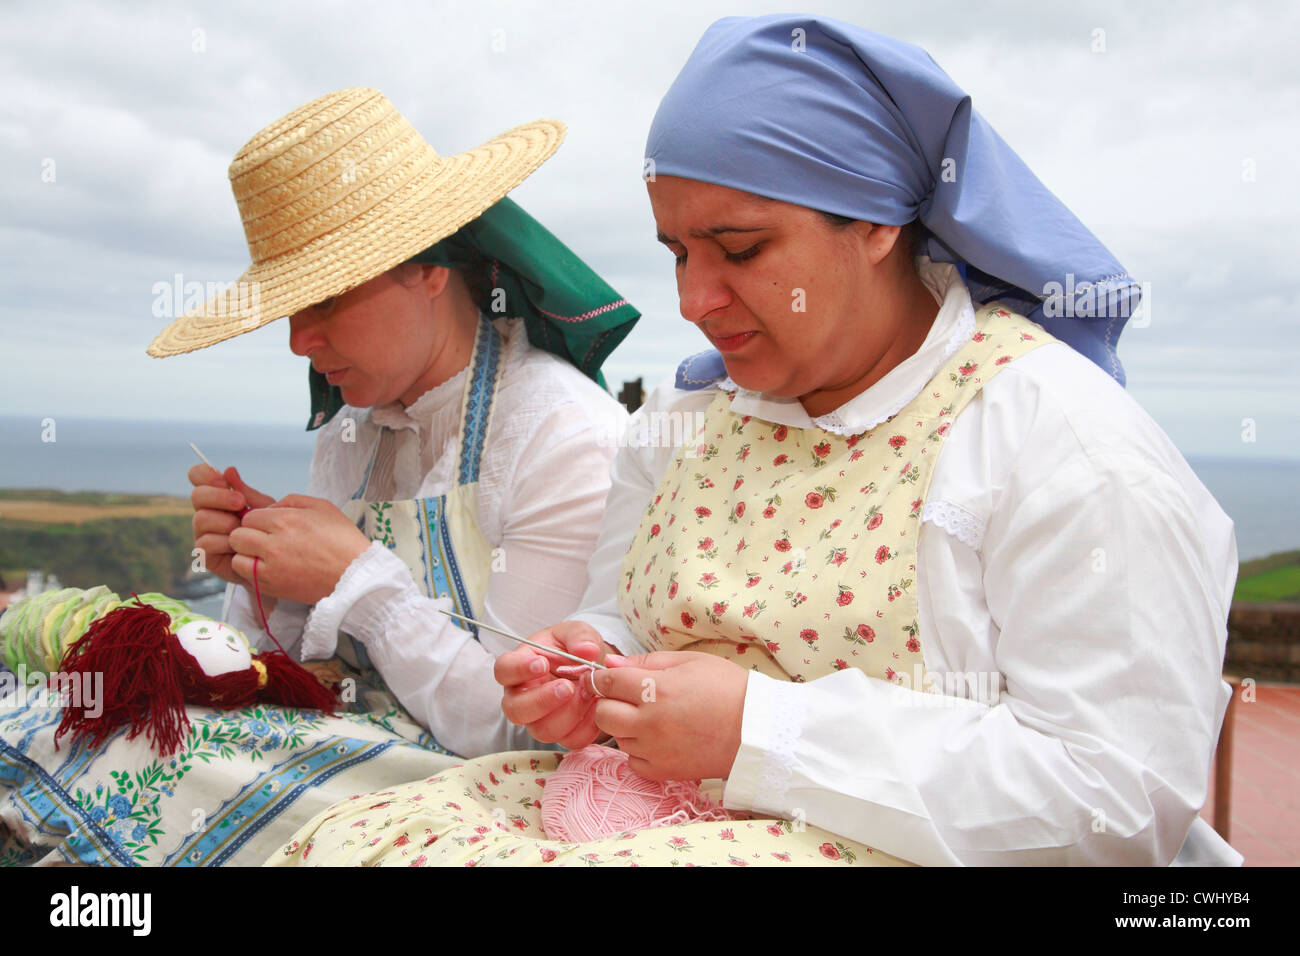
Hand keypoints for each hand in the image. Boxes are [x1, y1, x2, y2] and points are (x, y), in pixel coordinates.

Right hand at [189, 464, 275, 586]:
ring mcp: (203, 533)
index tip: (223, 481)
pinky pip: (207, 542)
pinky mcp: (204, 555)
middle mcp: (206, 513)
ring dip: (226, 521)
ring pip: (201, 519)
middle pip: (197, 495)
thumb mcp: (262, 509)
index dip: (204, 474)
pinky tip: (239, 545)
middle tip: (240, 502)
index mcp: (217, 497)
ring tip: (243, 527)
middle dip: (219, 496)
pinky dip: (225, 542)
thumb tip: (229, 470)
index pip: (198, 476)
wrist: (275, 561)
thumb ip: (246, 492)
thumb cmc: (268, 531)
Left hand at [228, 494, 370, 605]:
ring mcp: (271, 567)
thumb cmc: (342, 540)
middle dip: (247, 536)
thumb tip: (270, 507)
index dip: (258, 520)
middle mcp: (274, 543)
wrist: (355, 575)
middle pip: (237, 536)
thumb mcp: (322, 507)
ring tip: (263, 557)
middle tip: (262, 541)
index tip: (269, 527)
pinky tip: (268, 569)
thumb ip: (291, 501)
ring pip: (237, 558)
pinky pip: (246, 577)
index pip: (249, 516)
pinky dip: (252, 572)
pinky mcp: (273, 587)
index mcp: (286, 520)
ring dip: (246, 556)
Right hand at [495, 621, 611, 749]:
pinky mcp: (562, 734)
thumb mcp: (577, 633)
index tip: (542, 664)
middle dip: (542, 701)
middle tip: (568, 687)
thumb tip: (586, 651)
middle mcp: (522, 697)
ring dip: (568, 714)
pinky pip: (569, 740)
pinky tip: (597, 707)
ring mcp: (539, 719)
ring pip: (541, 730)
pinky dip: (587, 726)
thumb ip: (580, 636)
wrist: (594, 668)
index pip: (504, 670)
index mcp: (520, 667)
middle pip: (515, 710)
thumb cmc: (574, 648)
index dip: (518, 670)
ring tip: (588, 694)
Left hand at [592, 651, 747, 780]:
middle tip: (628, 698)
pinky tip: (658, 739)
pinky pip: (632, 761)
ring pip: (617, 737)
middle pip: (603, 713)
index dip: (602, 677)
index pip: (607, 682)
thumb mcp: (690, 661)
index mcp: (656, 689)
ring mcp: (655, 750)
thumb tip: (610, 665)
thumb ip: (647, 661)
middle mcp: (650, 722)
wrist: (756, 730)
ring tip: (653, 718)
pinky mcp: (662, 772)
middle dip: (609, 703)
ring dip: (626, 726)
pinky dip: (639, 750)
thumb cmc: (727, 689)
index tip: (606, 678)